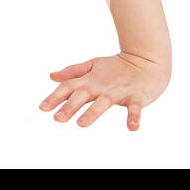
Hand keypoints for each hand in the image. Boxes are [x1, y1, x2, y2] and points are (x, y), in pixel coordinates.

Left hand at [39, 53, 170, 129]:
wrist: (147, 61)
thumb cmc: (117, 66)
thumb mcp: (92, 65)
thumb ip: (72, 72)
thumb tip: (51, 76)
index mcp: (90, 80)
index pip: (68, 87)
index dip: (55, 97)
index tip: (42, 108)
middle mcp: (101, 86)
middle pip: (82, 95)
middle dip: (70, 106)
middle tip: (57, 118)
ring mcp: (119, 91)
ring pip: (104, 103)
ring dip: (93, 113)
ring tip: (81, 124)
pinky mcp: (137, 97)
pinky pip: (135, 109)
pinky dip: (134, 118)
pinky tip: (131, 128)